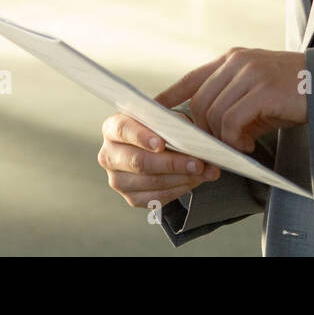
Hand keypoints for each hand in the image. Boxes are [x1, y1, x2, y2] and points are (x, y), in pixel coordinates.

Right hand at [97, 111, 220, 208]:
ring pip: (151, 182)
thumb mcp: (165, 116)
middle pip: (139, 161)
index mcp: (113, 128)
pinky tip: (195, 180)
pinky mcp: (131, 198)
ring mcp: (118, 180)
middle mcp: (109, 155)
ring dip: (182, 177)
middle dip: (172, 162)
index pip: (123, 130)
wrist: (158, 148)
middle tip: (198, 162)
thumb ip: (172, 120)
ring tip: (204, 171)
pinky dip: (180, 189)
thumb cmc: (161, 127)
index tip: (162, 143)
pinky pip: (157, 197)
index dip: (142, 137)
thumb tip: (190, 134)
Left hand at [156, 48, 306, 153]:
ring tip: (239, 148)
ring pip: (213, 113)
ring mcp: (251, 73)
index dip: (169, 97)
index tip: (154, 115)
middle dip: (201, 131)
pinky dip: (236, 139)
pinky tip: (249, 145)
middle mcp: (238, 62)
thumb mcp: (258, 95)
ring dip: (221, 138)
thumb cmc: (295, 95)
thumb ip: (232, 106)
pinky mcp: (264, 89)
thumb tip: (206, 134)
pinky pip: (233, 120)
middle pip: (199, 102)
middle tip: (216, 150)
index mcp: (233, 60)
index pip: (191, 78)